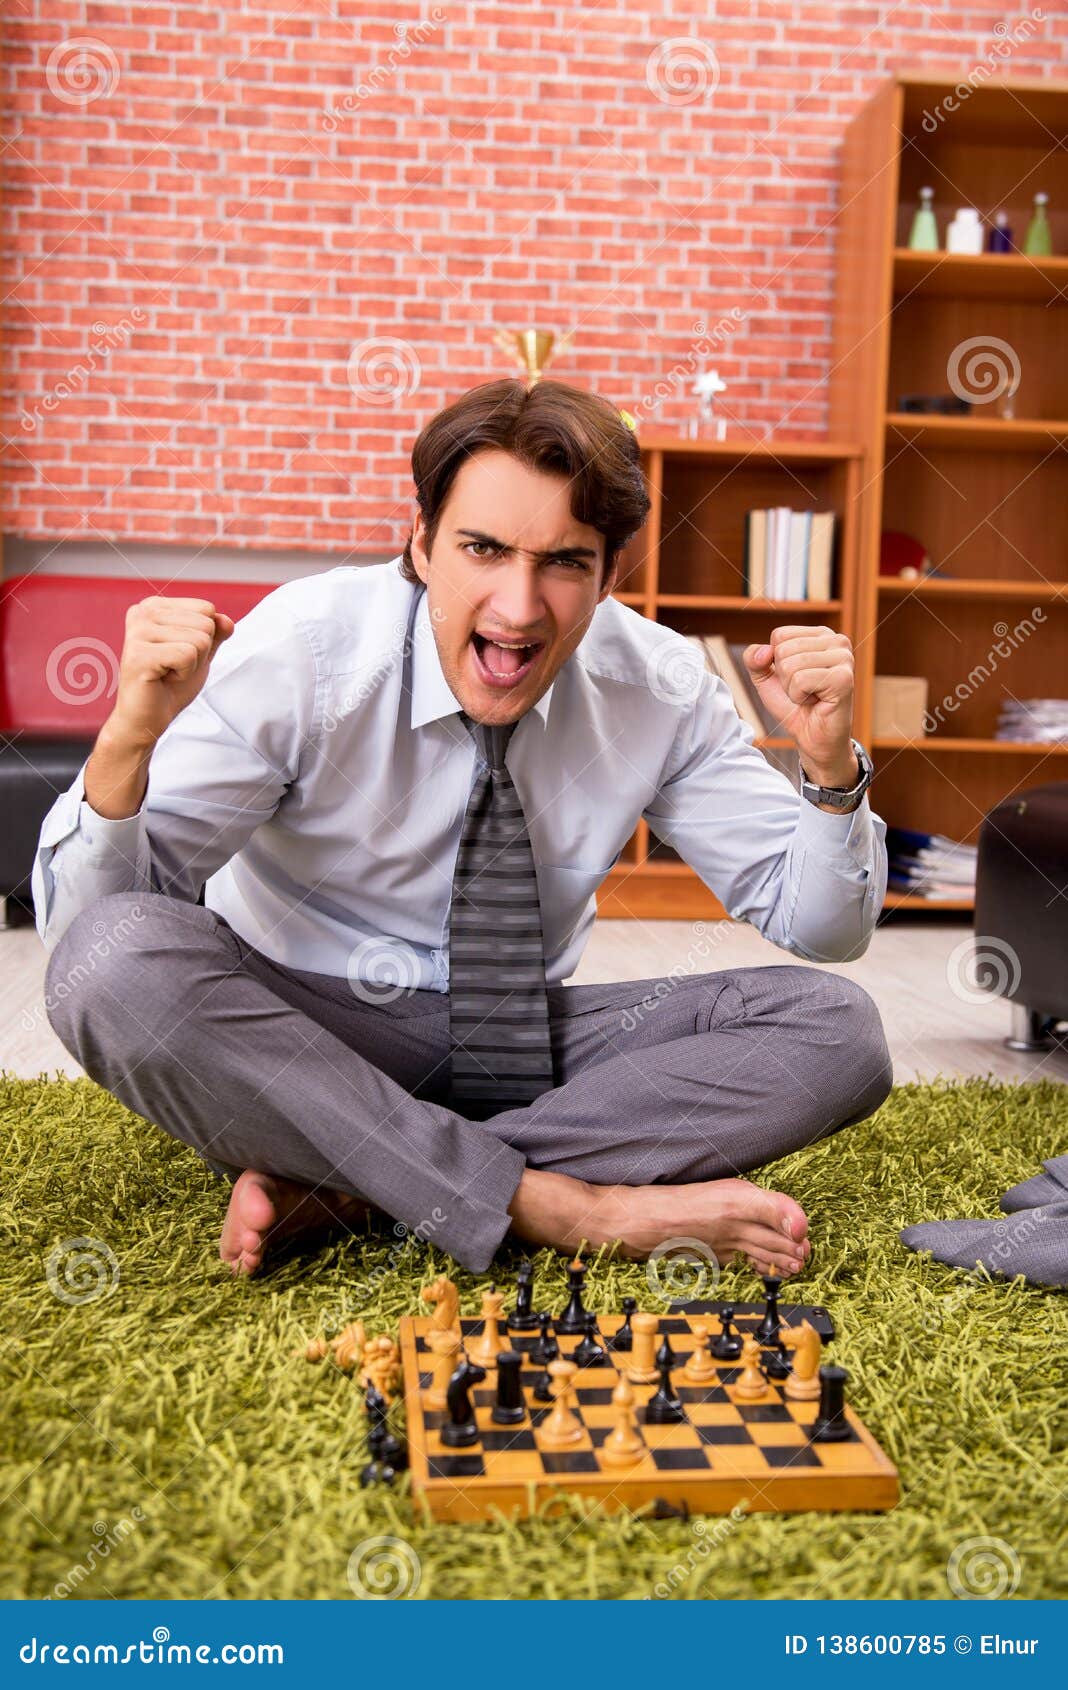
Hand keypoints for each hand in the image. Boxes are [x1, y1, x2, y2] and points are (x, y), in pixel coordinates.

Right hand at [107, 595, 234, 748]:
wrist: (148, 717)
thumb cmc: (171, 684)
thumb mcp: (201, 654)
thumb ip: (216, 633)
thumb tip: (227, 621)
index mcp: (154, 606)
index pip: (207, 609)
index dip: (204, 639)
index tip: (179, 654)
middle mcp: (142, 612)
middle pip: (205, 624)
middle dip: (199, 653)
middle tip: (173, 667)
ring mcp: (138, 631)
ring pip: (200, 640)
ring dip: (191, 665)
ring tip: (167, 672)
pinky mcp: (138, 654)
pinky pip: (188, 655)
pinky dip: (184, 673)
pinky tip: (163, 678)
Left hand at [742, 625, 856, 784]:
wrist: (812, 738)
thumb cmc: (793, 705)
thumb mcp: (765, 678)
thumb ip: (754, 658)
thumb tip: (765, 651)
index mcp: (821, 634)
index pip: (779, 635)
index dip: (776, 662)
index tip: (796, 677)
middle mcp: (837, 641)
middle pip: (783, 650)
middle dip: (784, 678)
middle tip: (804, 691)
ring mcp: (844, 658)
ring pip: (790, 665)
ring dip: (792, 689)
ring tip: (810, 696)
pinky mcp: (843, 678)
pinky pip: (800, 680)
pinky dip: (799, 697)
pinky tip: (816, 702)